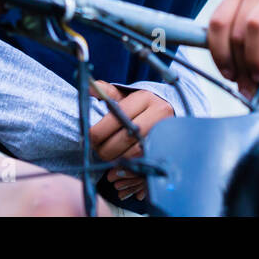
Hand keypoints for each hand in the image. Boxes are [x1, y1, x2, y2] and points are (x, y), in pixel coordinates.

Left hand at [89, 82, 174, 201]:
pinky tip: (117, 170)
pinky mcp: (167, 149)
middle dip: (105, 149)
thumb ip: (107, 92)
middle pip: (125, 137)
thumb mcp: (126, 95)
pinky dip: (128, 171)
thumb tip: (88, 87)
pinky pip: (143, 164)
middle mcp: (158, 114)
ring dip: (115, 160)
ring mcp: (165, 133)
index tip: (89, 138)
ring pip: (135, 153)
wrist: (170, 112)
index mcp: (144, 98)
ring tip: (106, 158)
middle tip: (96, 151)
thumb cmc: (141, 106)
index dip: (99, 131)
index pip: (118, 117)